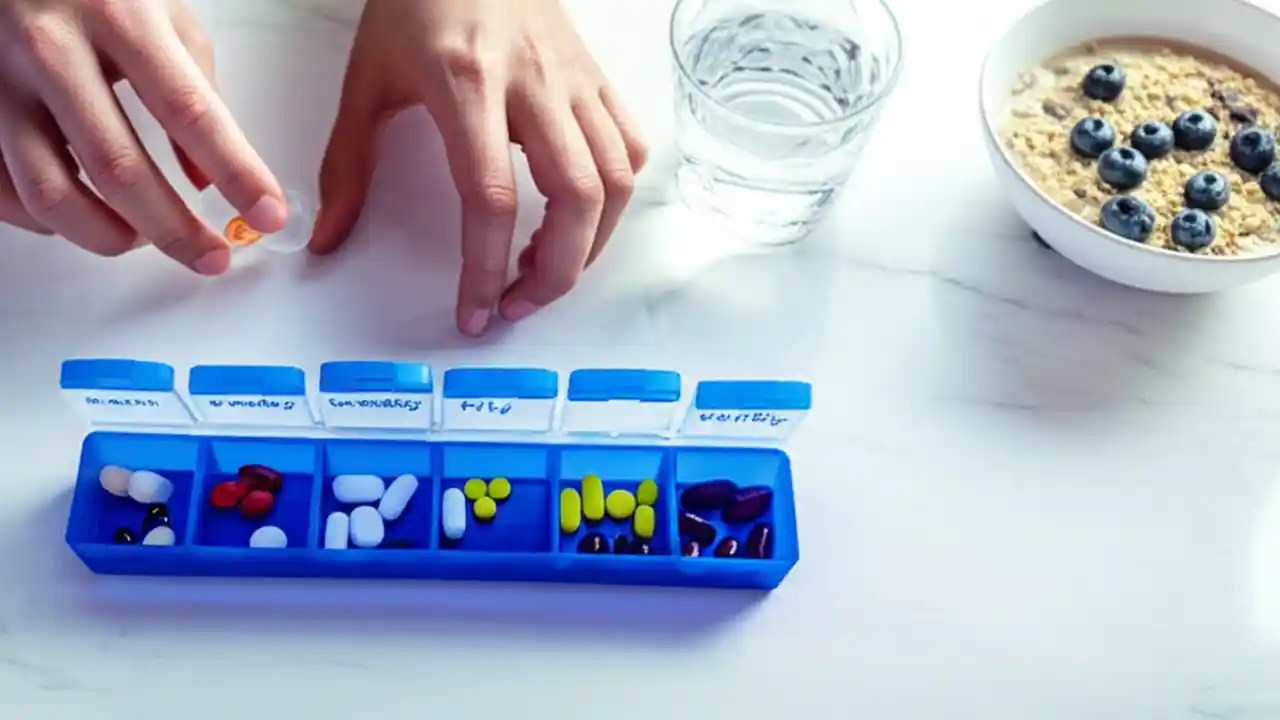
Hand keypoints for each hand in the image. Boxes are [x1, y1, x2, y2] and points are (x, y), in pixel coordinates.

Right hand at [0, 0, 286, 273]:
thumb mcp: (163, 12)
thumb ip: (196, 89)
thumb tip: (205, 179)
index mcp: (118, 16)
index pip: (190, 112)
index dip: (236, 174)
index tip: (268, 214)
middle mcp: (52, 48)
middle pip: (120, 167)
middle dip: (176, 229)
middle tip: (212, 256)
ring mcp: (1, 81)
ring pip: (53, 194)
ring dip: (109, 236)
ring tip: (146, 240)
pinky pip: (7, 190)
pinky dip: (49, 222)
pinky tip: (84, 218)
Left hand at [311, 0, 646, 335]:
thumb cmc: (415, 1)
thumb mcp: (367, 79)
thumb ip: (348, 163)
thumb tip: (329, 236)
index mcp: (467, 83)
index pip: (492, 197)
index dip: (487, 268)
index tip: (476, 311)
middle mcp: (533, 82)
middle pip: (575, 198)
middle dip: (556, 271)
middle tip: (520, 303)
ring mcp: (574, 78)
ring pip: (615, 178)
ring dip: (591, 243)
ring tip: (548, 266)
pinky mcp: (595, 76)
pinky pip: (629, 145)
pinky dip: (616, 196)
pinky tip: (580, 213)